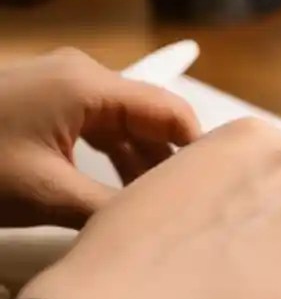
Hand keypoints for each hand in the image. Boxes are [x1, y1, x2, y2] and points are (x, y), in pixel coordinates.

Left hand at [0, 48, 199, 228]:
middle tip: (191, 205)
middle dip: (170, 160)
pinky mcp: (48, 98)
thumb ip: (111, 209)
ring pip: (126, 123)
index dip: (199, 150)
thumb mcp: (46, 195)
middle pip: (150, 116)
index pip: (170, 112)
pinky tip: (124, 188)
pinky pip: (100, 125)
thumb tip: (161, 224)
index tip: (215, 190)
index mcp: (87, 85)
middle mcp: (82, 73)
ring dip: (142, 161)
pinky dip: (116, 154)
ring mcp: (63, 82)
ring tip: (159, 204)